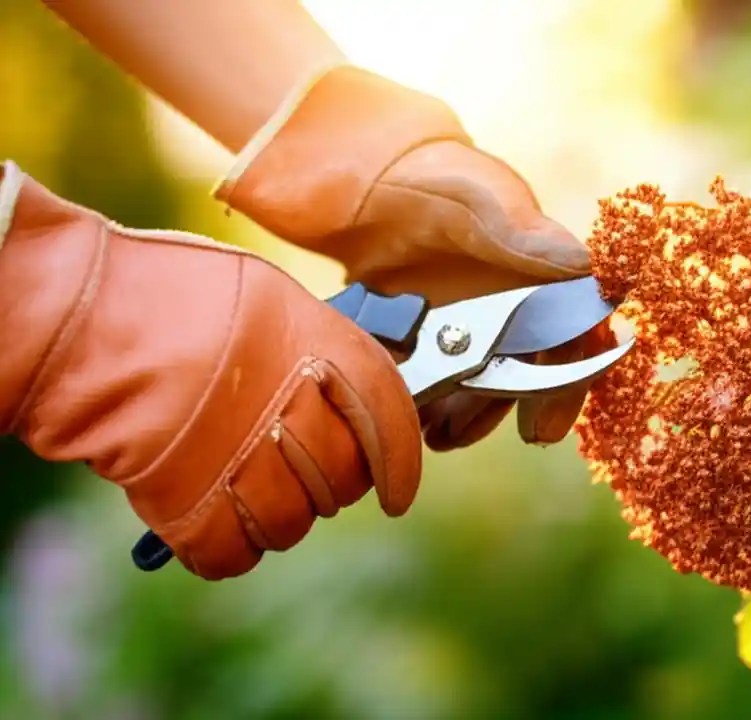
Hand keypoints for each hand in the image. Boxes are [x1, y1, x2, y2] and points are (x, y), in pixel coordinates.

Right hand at [0, 161, 421, 578]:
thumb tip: (351, 390)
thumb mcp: (268, 296)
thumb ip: (318, 345)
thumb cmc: (171, 292)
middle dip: (332, 482)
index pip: (390, 418)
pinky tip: (216, 519)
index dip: (401, 462)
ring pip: (292, 521)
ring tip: (248, 484)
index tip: (398, 490)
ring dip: (279, 514)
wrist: (83, 317)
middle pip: (342, 478)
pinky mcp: (190, 503)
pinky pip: (232, 552)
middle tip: (301, 467)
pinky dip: (229, 545)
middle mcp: (294, 408)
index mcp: (323, 348)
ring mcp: (244, 460)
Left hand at [214, 65, 602, 449]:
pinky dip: (424, 405)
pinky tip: (403, 411)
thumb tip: (585, 267)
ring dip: (461, 418)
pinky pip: (437, 386)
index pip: (573, 342)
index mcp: (545, 282)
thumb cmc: (440, 180)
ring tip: (429, 429)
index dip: (567, 387)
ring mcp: (473, 333)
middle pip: (526, 380)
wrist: (370, 180)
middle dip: (500, 412)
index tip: (543, 425)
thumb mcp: (481, 200)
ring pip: (481, 391)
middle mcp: (517, 315)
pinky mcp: (430, 343)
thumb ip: (524, 234)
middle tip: (460, 435)